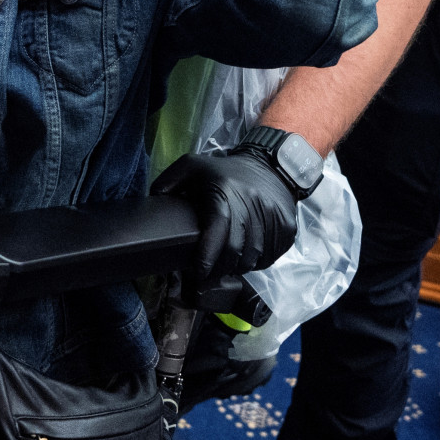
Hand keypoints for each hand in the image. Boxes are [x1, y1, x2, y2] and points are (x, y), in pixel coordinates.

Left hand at [153, 147, 300, 283]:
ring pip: (253, 258)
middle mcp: (252, 205)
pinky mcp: (288, 229)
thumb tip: (152, 203)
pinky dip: (256, 262)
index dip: (207, 257)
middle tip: (208, 274)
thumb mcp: (191, 167)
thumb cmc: (225, 172)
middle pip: (235, 251)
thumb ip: (168, 183)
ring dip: (238, 266)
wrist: (272, 166)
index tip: (198, 272)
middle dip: (219, 268)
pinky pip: (270, 257)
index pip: (217, 231)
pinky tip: (245, 256)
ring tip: (226, 264)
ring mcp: (274, 218)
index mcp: (225, 192)